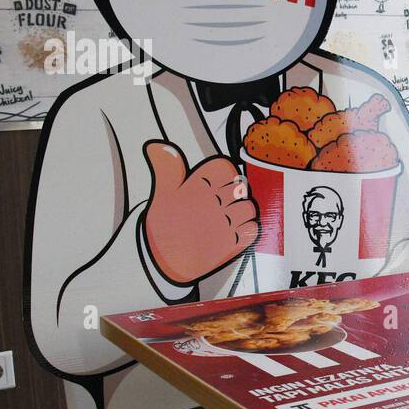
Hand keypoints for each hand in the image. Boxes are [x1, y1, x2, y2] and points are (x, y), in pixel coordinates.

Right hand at [143, 141, 259, 283]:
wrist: (162, 263)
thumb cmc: (164, 226)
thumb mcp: (162, 194)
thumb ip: (167, 168)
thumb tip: (157, 145)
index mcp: (196, 187)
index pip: (224, 169)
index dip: (225, 174)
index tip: (218, 183)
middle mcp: (212, 203)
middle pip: (239, 187)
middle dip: (233, 193)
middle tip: (222, 203)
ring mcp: (223, 223)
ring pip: (248, 208)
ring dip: (243, 211)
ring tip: (229, 216)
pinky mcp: (230, 244)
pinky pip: (252, 229)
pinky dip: (247, 228)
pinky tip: (234, 230)